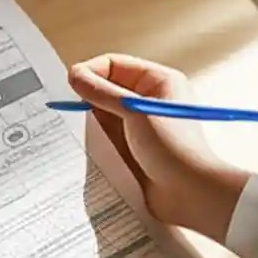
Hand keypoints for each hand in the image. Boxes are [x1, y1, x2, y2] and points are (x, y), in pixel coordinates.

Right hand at [69, 53, 251, 242]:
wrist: (189, 192)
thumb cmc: (173, 148)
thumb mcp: (136, 113)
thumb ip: (103, 94)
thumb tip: (75, 75)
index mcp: (157, 82)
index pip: (115, 65)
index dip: (92, 71)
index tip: (71, 83)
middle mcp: (147, 101)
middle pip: (106, 90)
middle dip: (87, 97)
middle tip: (68, 107)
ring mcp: (138, 127)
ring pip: (102, 115)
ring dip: (89, 121)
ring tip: (76, 127)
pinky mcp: (130, 149)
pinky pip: (104, 138)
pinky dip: (92, 139)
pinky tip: (84, 144)